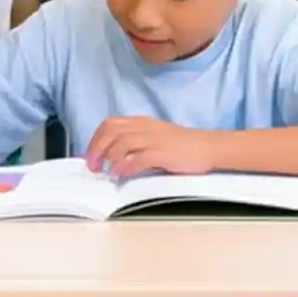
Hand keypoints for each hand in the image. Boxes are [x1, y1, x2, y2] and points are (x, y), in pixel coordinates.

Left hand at [85, 117, 215, 179]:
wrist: (208, 147)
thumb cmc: (181, 145)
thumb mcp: (154, 137)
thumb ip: (134, 142)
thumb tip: (111, 156)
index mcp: (141, 122)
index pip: (110, 124)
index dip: (95, 139)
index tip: (90, 155)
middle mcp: (145, 128)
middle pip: (111, 132)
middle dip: (97, 149)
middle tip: (93, 166)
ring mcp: (154, 140)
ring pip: (121, 143)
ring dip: (109, 158)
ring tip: (106, 171)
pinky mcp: (163, 153)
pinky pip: (138, 158)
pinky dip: (125, 166)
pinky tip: (120, 174)